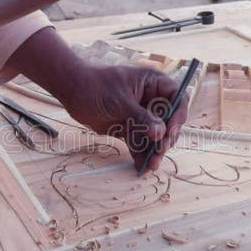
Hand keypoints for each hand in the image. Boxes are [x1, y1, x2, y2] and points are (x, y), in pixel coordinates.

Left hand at [59, 64, 187, 171]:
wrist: (72, 91)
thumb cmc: (96, 86)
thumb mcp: (120, 101)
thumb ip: (141, 118)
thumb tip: (160, 133)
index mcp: (153, 83)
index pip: (177, 98)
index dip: (178, 115)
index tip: (170, 131)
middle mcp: (150, 99)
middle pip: (168, 121)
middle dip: (166, 138)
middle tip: (159, 151)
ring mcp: (140, 114)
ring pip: (154, 135)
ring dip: (154, 150)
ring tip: (151, 165)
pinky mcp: (129, 127)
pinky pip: (139, 142)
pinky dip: (140, 154)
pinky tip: (140, 166)